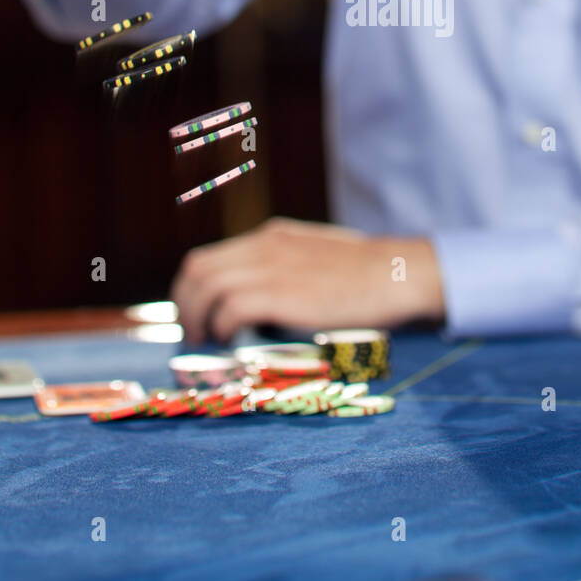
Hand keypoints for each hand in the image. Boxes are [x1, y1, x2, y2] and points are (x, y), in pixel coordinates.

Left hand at [171, 217, 445, 343]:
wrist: (396, 274)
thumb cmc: (368, 274)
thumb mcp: (318, 259)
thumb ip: (289, 271)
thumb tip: (269, 302)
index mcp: (271, 238)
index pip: (209, 257)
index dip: (192, 290)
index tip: (196, 316)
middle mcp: (264, 246)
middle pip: (197, 269)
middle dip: (184, 304)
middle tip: (192, 333)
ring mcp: (272, 267)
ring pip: (206, 286)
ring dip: (196, 318)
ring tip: (205, 342)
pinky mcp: (283, 293)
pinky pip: (231, 307)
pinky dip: (222, 326)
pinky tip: (230, 339)